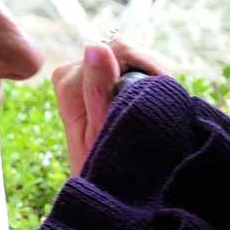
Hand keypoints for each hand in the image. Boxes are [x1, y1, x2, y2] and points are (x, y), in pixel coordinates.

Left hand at [50, 39, 174, 171]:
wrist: (106, 182)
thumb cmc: (104, 160)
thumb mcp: (103, 127)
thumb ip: (98, 86)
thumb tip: (96, 46)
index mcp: (69, 80)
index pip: (119, 50)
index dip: (146, 68)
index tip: (158, 95)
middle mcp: (72, 71)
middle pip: (123, 50)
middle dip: (147, 71)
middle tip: (159, 101)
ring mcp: (84, 74)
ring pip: (129, 57)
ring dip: (148, 77)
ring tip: (156, 105)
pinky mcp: (98, 78)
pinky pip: (129, 66)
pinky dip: (145, 81)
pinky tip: (150, 102)